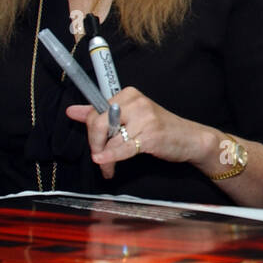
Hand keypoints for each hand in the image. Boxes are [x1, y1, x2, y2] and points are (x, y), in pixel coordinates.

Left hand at [66, 86, 200, 178]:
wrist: (190, 138)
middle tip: (98, 159)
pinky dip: (111, 157)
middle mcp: (135, 102)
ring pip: (110, 140)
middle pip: (99, 123)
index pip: (96, 111)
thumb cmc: (159, 128)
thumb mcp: (129, 117)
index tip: (94, 144)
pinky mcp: (151, 135)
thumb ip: (101, 113)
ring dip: (105, 159)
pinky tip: (105, 164)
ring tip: (109, 168)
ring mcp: (144, 118)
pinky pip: (123, 148)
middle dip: (95, 144)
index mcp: (128, 94)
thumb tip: (72, 111)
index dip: (91, 132)